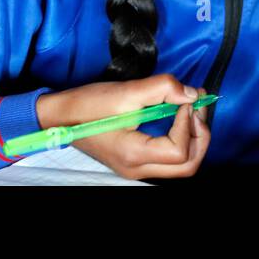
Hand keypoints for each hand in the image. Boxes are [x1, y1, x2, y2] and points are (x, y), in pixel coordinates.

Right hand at [36, 74, 210, 179]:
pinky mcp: (134, 160)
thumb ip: (161, 89)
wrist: (60, 116)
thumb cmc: (88, 105)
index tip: (184, 100)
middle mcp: (137, 169)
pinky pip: (168, 158)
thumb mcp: (125, 91)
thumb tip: (191, 94)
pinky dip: (181, 139)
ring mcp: (136, 168)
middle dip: (199, 135)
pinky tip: (178, 116)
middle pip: (187, 166)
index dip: (187, 123)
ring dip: (192, 137)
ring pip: (181, 165)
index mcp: (134, 155)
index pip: (179, 150)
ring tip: (190, 109)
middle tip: (196, 107)